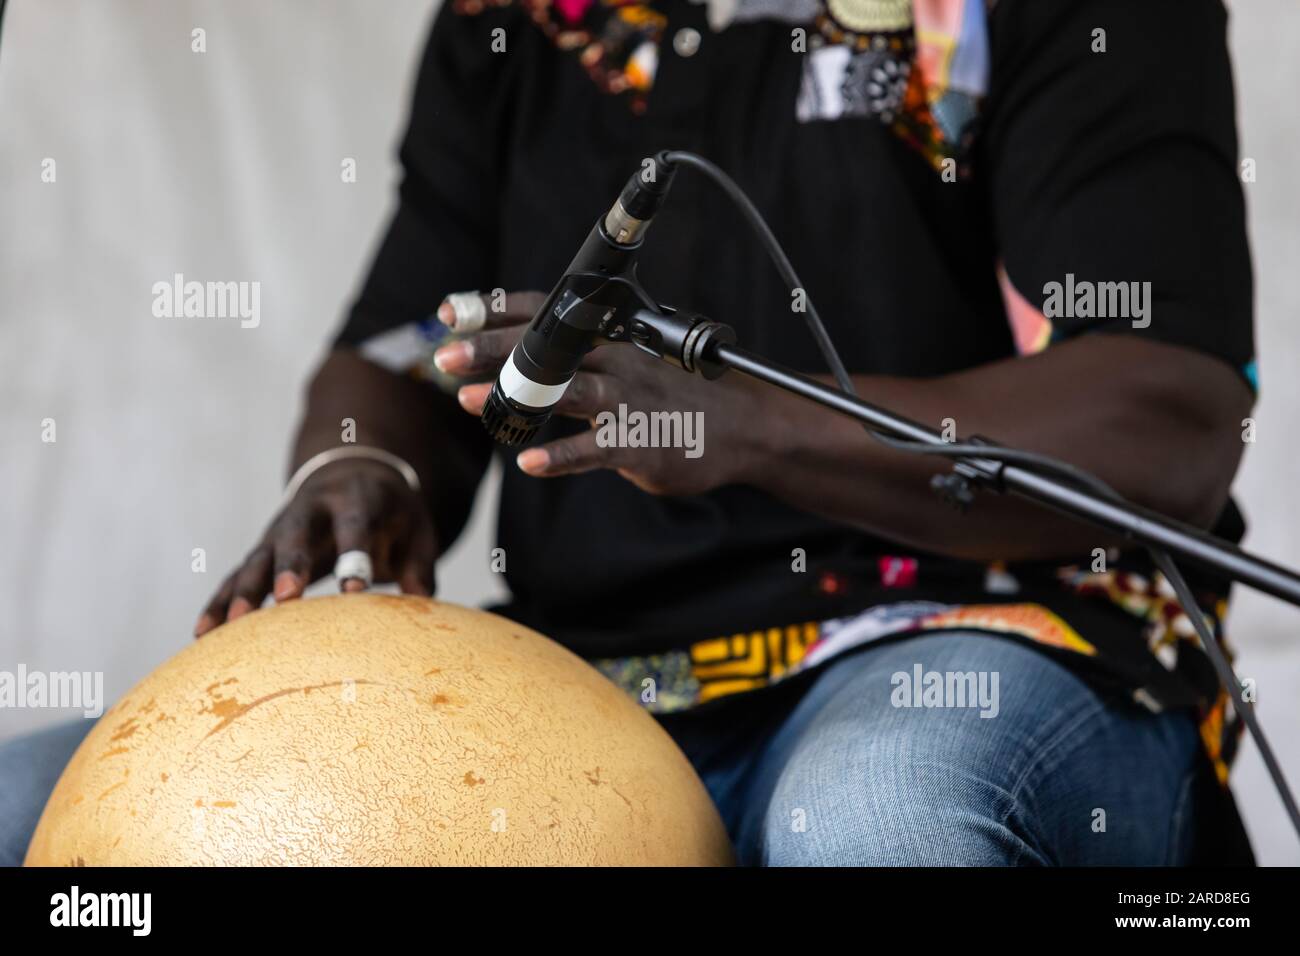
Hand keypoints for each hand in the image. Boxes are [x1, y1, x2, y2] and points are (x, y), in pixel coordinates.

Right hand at [194, 458, 437, 635]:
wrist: (351, 471)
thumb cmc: (392, 514)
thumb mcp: (417, 529)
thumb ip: (420, 566)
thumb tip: (421, 606)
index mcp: (358, 499)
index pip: (356, 526)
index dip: (355, 556)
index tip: (355, 592)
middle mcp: (313, 509)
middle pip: (298, 536)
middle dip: (291, 565)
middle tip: (287, 597)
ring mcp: (282, 528)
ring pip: (259, 557)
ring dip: (245, 590)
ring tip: (233, 627)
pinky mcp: (263, 548)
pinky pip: (235, 574)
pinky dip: (219, 601)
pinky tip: (203, 632)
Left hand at [433, 291, 766, 495]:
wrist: (741, 427)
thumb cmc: (675, 397)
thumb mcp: (627, 366)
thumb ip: (580, 364)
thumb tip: (520, 363)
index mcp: (607, 337)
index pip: (543, 312)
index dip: (493, 311)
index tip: (449, 313)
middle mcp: (614, 359)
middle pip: (544, 346)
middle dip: (491, 349)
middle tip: (445, 356)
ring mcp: (627, 400)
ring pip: (565, 390)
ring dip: (515, 396)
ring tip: (471, 402)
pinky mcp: (639, 441)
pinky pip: (594, 449)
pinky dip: (561, 456)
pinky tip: (530, 461)